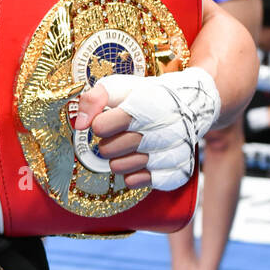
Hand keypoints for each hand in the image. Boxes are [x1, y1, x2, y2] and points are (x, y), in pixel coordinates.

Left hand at [76, 67, 221, 190]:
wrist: (189, 104)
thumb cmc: (146, 96)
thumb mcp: (120, 86)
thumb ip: (94, 99)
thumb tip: (80, 124)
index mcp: (148, 104)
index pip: (102, 126)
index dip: (99, 124)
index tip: (106, 120)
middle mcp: (165, 128)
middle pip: (108, 150)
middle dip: (107, 143)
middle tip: (118, 134)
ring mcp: (174, 151)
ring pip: (120, 168)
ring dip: (118, 159)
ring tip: (128, 146)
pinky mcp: (178, 171)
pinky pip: (139, 182)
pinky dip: (132, 175)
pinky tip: (138, 161)